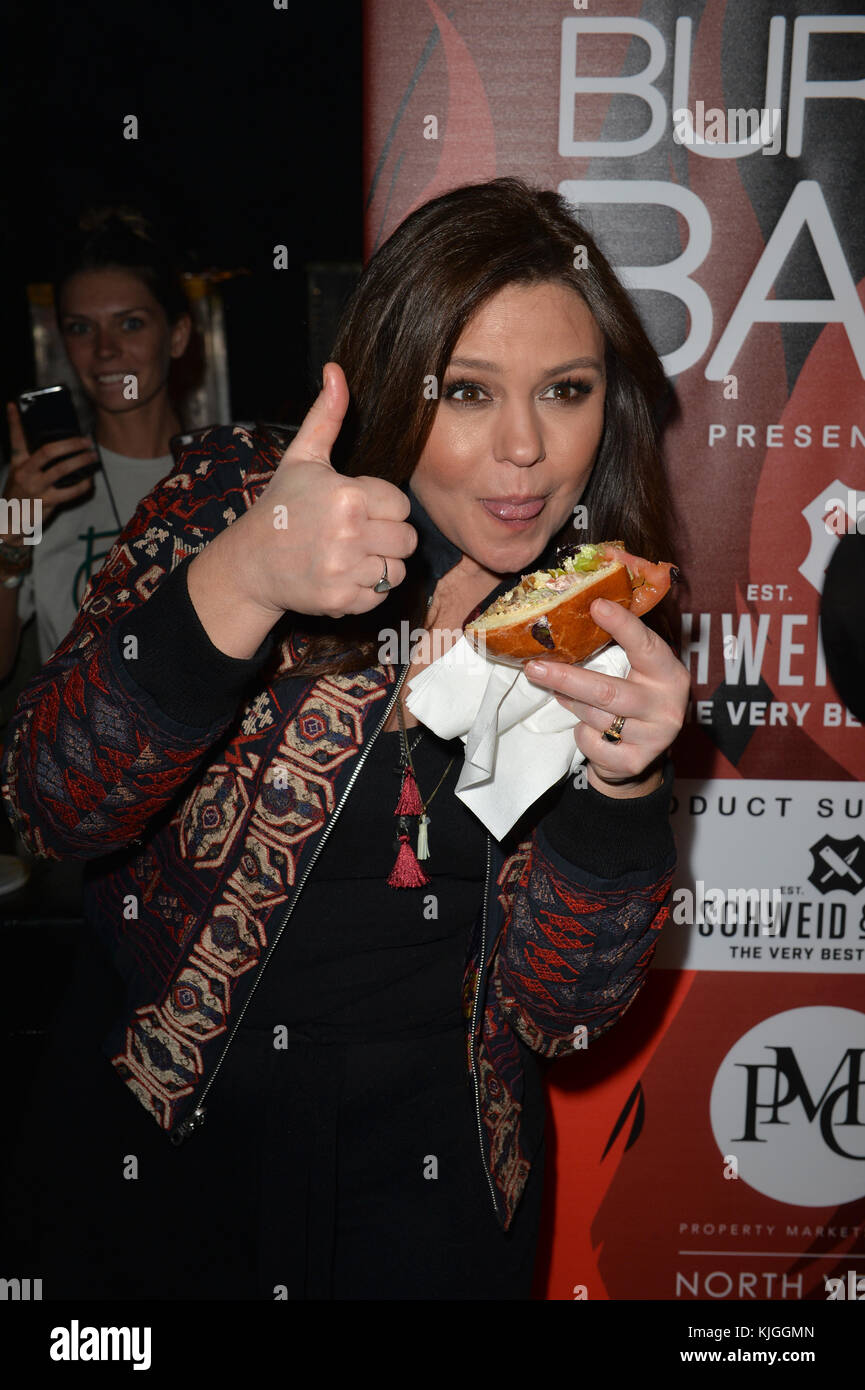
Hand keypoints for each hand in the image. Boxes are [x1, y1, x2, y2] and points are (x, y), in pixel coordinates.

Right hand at [2, 402, 96, 532]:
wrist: (11, 522)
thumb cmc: (20, 495)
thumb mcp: (19, 475)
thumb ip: (32, 461)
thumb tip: (57, 448)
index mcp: (17, 463)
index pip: (15, 439)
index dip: (13, 421)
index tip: (14, 405)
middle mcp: (25, 473)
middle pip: (48, 451)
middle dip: (70, 444)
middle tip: (85, 440)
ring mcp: (36, 488)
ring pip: (62, 469)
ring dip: (81, 461)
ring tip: (92, 456)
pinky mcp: (47, 502)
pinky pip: (71, 491)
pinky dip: (83, 484)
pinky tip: (90, 479)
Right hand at [216, 362, 417, 619]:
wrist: (250, 562)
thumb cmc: (280, 506)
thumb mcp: (302, 457)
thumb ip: (327, 416)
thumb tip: (336, 370)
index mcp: (347, 495)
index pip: (401, 505)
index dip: (383, 506)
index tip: (357, 508)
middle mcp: (349, 534)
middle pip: (406, 539)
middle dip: (387, 536)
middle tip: (356, 533)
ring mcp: (345, 570)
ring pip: (397, 570)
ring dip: (381, 565)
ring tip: (352, 555)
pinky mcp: (341, 600)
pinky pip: (380, 596)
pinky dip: (367, 590)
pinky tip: (343, 575)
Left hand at [524, 596, 688, 796]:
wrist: (640, 755)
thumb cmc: (632, 699)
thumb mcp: (636, 672)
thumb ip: (617, 650)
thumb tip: (570, 620)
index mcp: (670, 674)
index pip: (646, 646)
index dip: (622, 625)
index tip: (595, 605)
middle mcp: (667, 706)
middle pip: (607, 691)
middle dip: (566, 678)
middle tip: (534, 667)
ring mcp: (654, 737)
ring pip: (595, 716)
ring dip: (572, 703)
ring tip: (563, 693)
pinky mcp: (635, 762)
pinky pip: (591, 742)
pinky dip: (582, 733)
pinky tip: (587, 727)